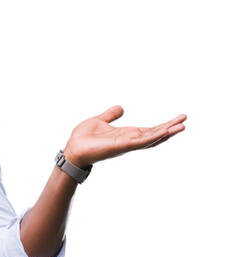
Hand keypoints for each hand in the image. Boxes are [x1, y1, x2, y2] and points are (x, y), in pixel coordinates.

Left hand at [62, 106, 186, 168]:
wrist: (72, 148)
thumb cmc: (83, 138)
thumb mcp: (99, 121)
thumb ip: (111, 115)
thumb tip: (121, 108)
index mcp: (127, 134)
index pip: (150, 130)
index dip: (164, 125)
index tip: (178, 118)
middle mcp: (130, 140)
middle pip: (155, 134)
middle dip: (170, 128)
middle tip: (185, 120)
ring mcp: (127, 144)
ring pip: (152, 139)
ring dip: (167, 133)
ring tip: (181, 126)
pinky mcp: (122, 146)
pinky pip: (141, 142)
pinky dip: (153, 137)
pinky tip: (164, 132)